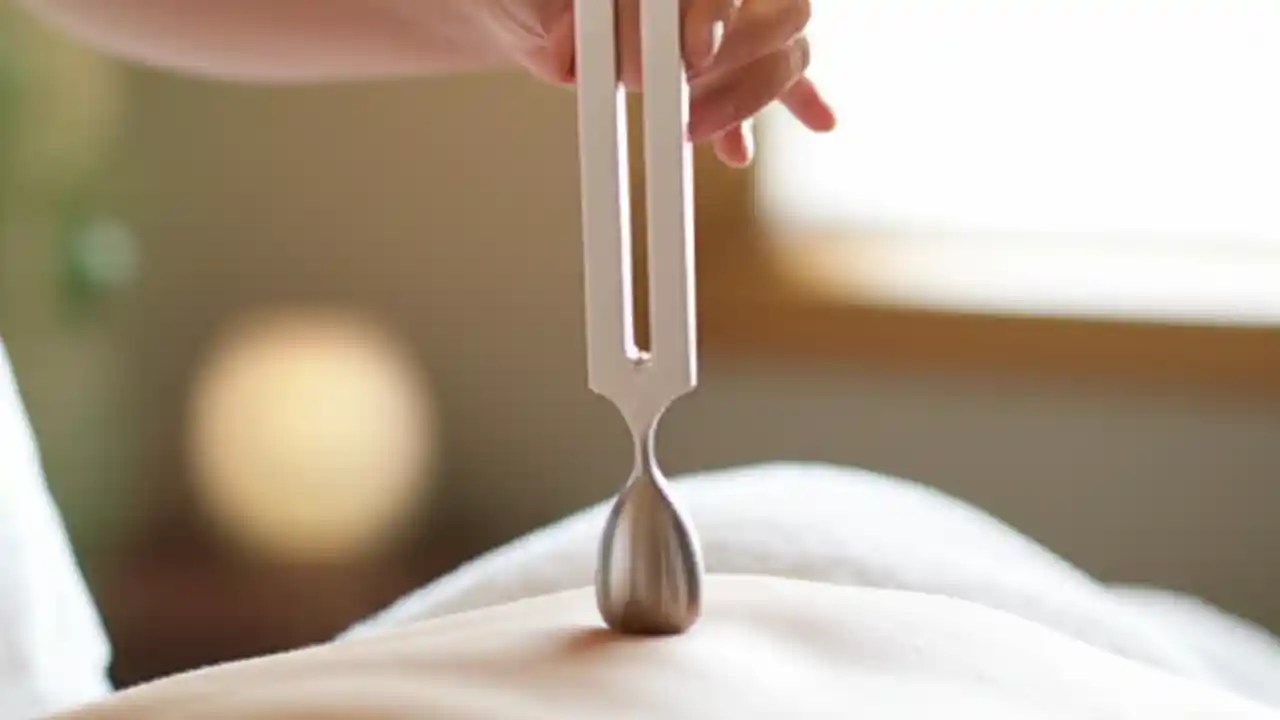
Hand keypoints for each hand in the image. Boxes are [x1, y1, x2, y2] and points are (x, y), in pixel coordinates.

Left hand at [480, 0, 836, 166]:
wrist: (534, 14)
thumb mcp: (536, 6)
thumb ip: (561, 21)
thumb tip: (571, 58)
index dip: (718, 9)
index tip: (693, 54)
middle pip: (783, 7)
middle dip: (740, 54)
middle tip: (686, 94)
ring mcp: (739, 12)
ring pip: (789, 47)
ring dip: (751, 95)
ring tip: (693, 132)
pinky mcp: (737, 53)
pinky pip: (786, 73)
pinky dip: (799, 99)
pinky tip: (819, 122)